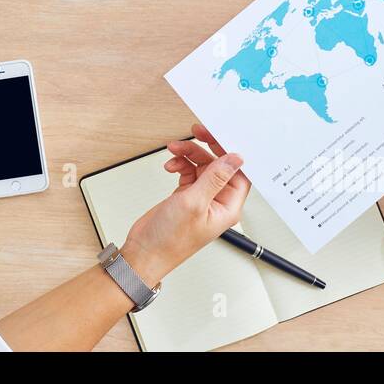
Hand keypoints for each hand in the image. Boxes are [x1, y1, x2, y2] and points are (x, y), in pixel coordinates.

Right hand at [121, 123, 250, 285]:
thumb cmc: (170, 240)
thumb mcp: (194, 203)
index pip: (239, 172)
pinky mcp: (186, 196)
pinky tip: (171, 165)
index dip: (230, 152)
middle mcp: (217, 201)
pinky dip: (180, 165)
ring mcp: (201, 198)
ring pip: (201, 166)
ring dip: (188, 155)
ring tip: (175, 151)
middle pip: (219, 165)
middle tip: (196, 132)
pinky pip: (188, 172)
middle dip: (206, 148)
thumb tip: (234, 159)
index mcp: (228, 206)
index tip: (218, 136)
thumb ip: (215, 178)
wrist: (144, 252)